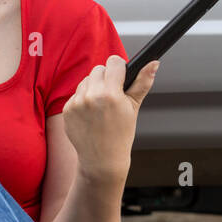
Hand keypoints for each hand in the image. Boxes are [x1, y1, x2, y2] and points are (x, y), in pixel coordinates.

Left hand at [62, 55, 158, 179]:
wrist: (102, 159)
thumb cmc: (121, 134)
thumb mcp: (134, 107)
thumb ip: (142, 82)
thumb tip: (154, 62)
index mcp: (111, 94)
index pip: (113, 62)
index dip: (119, 68)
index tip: (121, 77)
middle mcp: (91, 96)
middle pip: (98, 69)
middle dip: (106, 78)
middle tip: (112, 95)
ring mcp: (77, 103)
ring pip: (86, 80)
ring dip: (93, 88)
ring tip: (101, 106)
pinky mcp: (67, 109)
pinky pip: (76, 94)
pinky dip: (83, 100)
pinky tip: (90, 114)